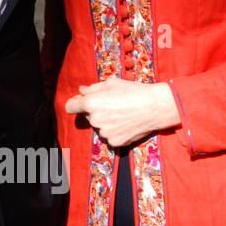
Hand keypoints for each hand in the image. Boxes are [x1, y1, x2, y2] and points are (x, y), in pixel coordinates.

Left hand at [66, 76, 180, 147]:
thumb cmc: (134, 91)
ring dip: (106, 122)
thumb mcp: (112, 83)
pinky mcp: (114, 142)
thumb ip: (93, 88)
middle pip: (88, 116)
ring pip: (99, 127)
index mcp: (91, 103)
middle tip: (113, 105)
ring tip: (122, 114)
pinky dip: (115, 131)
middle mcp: (94, 120)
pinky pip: (109, 136)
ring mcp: (104, 133)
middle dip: (96, 111)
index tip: (79, 103)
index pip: (70, 107)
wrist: (155, 107)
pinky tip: (126, 124)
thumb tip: (81, 91)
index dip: (74, 104)